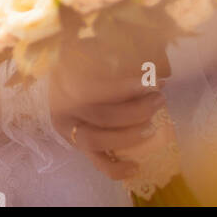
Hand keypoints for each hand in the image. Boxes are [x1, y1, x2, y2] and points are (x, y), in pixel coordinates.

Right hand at [48, 52, 166, 182]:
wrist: (57, 75)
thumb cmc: (81, 58)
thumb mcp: (92, 48)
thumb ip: (115, 54)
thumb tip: (154, 69)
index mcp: (64, 77)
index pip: (97, 86)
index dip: (127, 87)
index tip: (153, 81)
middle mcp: (63, 106)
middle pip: (101, 115)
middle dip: (136, 110)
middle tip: (159, 100)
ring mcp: (67, 129)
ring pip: (96, 140)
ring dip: (129, 136)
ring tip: (152, 127)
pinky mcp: (75, 145)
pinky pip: (94, 161)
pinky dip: (115, 168)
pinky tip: (136, 167)